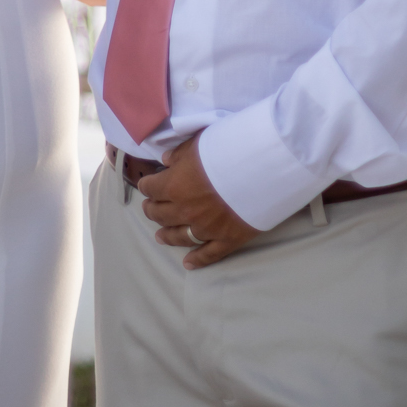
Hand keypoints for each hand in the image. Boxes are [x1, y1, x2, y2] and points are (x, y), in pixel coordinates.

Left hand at [137, 135, 260, 269]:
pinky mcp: (226, 240)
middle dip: (152, 211)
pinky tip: (188, 263)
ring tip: (160, 237)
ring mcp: (205, 228)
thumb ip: (179, 154)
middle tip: (149, 209)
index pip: (152, 189)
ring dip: (167, 236)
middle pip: (161, 214)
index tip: (147, 185)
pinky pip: (208, 255)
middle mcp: (185, 210)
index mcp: (175, 185)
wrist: (260, 170)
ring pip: (180, 236)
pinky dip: (197, 260)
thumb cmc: (226, 150)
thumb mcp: (198, 143)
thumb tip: (166, 161)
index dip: (147, 187)